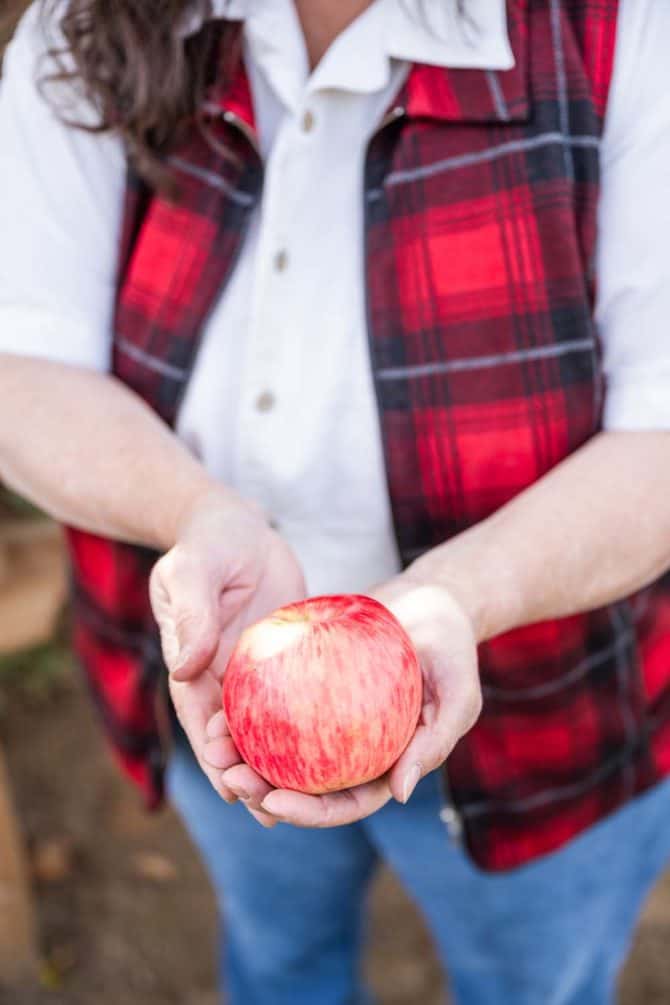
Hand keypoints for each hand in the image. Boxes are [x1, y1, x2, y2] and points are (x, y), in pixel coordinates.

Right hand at [149, 487, 306, 816]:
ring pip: (268, 727)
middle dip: (248, 774)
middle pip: (234, 737)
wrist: (235, 522)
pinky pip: (299, 696)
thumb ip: (191, 617)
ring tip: (309, 799)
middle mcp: (222, 677)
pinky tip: (339, 749)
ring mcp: (255, 671)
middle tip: (275, 807)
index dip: (215, 758)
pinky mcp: (286, 657)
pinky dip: (309, 725)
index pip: (200, 723)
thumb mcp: (193, 573)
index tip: (234, 788)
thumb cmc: (206, 543)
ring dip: (281, 762)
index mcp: (192, 666)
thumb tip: (184, 670)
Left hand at [207, 573, 480, 827]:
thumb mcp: (459, 694)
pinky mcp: (310, 682)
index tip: (272, 801)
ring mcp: (327, 717)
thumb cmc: (454, 650)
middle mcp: (350, 748)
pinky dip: (250, 707)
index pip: (342, 803)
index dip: (307, 812)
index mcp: (383, 765)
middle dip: (261, 789)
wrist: (434, 601)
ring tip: (213, 742)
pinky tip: (224, 700)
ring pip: (280, 745)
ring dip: (244, 751)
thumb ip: (434, 742)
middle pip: (302, 782)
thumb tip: (397, 794)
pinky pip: (276, 699)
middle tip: (229, 775)